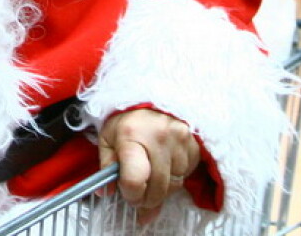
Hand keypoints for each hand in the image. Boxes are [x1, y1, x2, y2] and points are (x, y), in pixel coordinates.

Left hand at [98, 108, 199, 224]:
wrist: (152, 101)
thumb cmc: (127, 122)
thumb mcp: (107, 140)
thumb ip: (106, 167)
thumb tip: (106, 192)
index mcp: (131, 135)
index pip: (134, 179)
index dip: (130, 194)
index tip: (127, 193)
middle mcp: (159, 138)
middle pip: (157, 189)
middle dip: (145, 199)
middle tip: (138, 196)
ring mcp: (180, 142)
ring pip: (173, 186)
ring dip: (161, 191)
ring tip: (150, 178)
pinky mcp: (194, 147)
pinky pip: (186, 176)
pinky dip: (174, 179)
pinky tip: (164, 168)